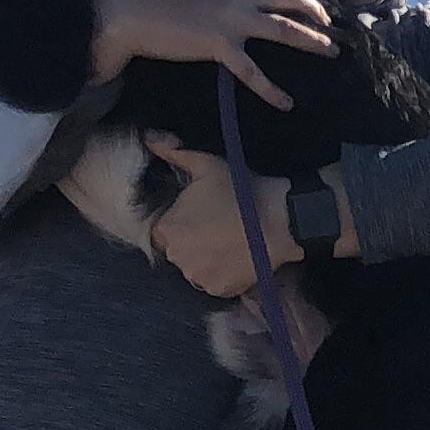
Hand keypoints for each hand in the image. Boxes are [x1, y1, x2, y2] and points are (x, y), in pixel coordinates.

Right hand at [92, 0, 333, 107]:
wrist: (124, 9)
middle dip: (314, 7)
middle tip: (329, 22)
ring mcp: (230, 18)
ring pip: (283, 27)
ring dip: (311, 40)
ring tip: (330, 51)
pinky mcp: (218, 45)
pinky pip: (252, 71)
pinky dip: (271, 89)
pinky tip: (286, 103)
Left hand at [138, 137, 345, 297]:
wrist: (280, 221)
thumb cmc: (241, 191)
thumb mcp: (205, 165)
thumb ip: (173, 154)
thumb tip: (148, 139)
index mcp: (167, 229)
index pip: (163, 232)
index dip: (181, 224)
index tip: (199, 217)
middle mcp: (177, 257)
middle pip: (178, 252)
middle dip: (193, 242)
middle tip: (217, 229)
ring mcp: (198, 276)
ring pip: (196, 268)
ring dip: (206, 259)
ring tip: (229, 243)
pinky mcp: (218, 290)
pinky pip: (214, 283)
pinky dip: (222, 274)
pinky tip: (237, 257)